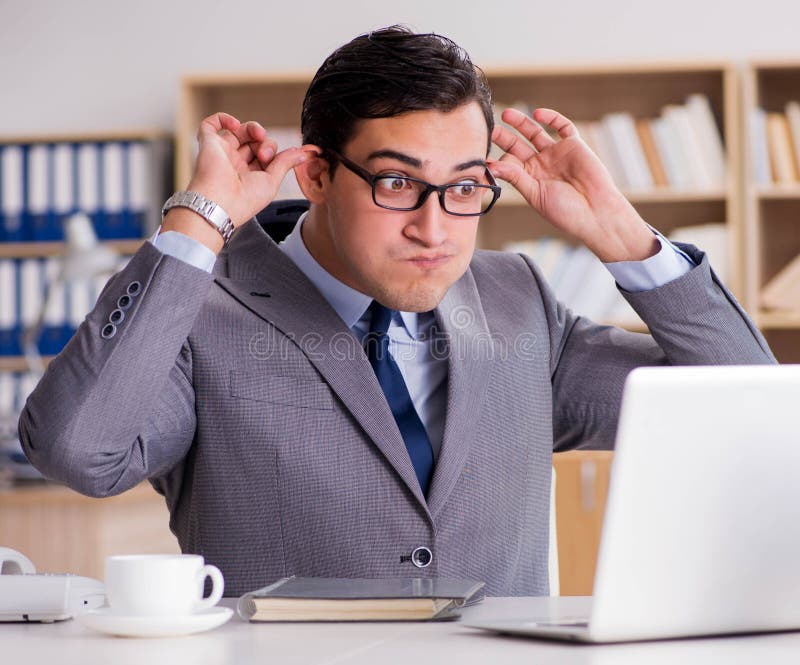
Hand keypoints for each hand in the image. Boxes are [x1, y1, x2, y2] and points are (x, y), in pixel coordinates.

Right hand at [187, 112, 307, 227]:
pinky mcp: (208, 144)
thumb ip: (285, 163)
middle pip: (254, 142)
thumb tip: (304, 153)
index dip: (273, 153)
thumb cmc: (245, 199)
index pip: (264, 155)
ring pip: (238, 131)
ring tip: (258, 134)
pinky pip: (210, 125)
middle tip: (265, 155)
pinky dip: (223, 118)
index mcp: (249, 175)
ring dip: (252, 128)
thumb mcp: (272, 181)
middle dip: (265, 142)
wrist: (220, 203)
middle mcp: (234, 164)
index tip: (275, 160)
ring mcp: (221, 154)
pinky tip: (235, 124)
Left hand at [489, 108, 658, 262]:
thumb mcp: (535, 194)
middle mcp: (541, 165)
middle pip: (518, 146)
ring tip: (506, 115)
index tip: (484, 158)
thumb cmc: (566, 211)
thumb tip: (492, 166)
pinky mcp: (573, 145)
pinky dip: (551, 118)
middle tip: (489, 129)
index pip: (510, 163)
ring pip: (536, 133)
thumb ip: (516, 177)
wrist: (596, 212)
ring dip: (522, 123)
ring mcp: (557, 154)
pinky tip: (538, 114)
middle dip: (504, 137)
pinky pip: (562, 126)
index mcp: (530, 180)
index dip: (499, 159)